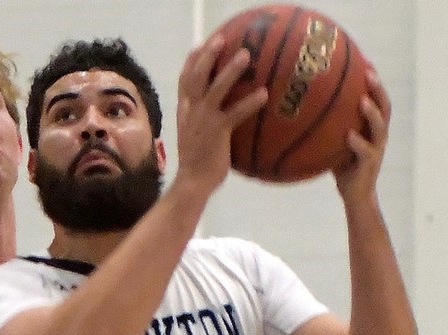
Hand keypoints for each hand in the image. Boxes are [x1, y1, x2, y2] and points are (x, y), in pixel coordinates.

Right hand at [172, 36, 266, 196]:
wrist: (192, 183)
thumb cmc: (197, 162)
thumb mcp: (193, 135)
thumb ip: (201, 119)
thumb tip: (217, 112)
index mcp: (185, 111)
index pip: (184, 80)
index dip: (191, 61)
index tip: (199, 44)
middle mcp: (191, 111)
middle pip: (196, 76)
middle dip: (208, 55)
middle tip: (221, 39)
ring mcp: (203, 121)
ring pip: (216, 88)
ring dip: (231, 71)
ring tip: (246, 56)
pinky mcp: (217, 132)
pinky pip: (235, 113)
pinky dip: (250, 103)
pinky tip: (264, 94)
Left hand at [332, 68, 391, 205]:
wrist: (354, 196)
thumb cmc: (341, 167)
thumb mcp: (333, 142)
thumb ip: (325, 125)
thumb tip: (298, 107)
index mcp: (371, 127)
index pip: (376, 98)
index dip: (373, 80)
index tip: (364, 59)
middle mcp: (378, 135)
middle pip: (385, 106)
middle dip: (378, 89)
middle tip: (369, 72)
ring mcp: (376, 150)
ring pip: (380, 127)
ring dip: (372, 112)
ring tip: (362, 100)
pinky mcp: (370, 166)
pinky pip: (366, 151)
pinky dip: (357, 143)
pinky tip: (348, 135)